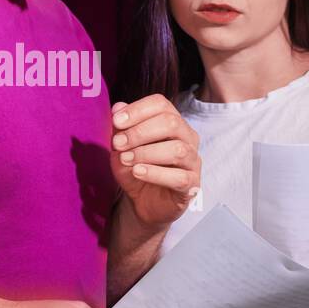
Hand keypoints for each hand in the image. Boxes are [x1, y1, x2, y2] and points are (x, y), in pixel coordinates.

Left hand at [109, 95, 200, 226]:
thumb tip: (118, 107)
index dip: (138, 110)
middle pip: (171, 123)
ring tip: (126, 159)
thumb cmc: (136, 169)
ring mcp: (193, 161)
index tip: (116, 121)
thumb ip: (121, 128)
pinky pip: (179, 177)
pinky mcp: (192, 185)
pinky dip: (155, 173)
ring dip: (146, 153)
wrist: (144, 202)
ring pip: (177, 149)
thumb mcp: (122, 148)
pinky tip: (138, 172)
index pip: (161, 105)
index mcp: (172, 122)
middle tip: (118, 143)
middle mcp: (187, 138)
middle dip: (140, 132)